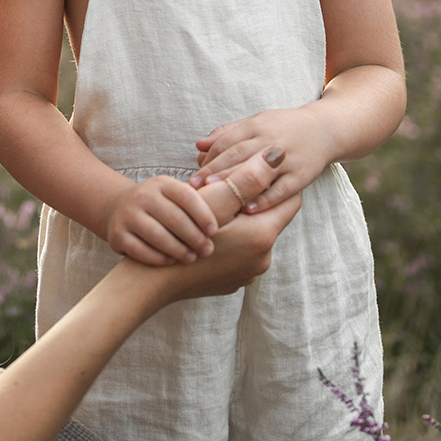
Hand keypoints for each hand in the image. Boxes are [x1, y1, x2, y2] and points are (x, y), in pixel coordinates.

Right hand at [103, 176, 219, 265]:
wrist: (120, 210)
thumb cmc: (162, 208)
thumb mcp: (176, 197)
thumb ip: (200, 202)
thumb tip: (239, 210)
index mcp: (162, 183)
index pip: (187, 196)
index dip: (204, 215)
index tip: (214, 231)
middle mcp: (143, 195)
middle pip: (174, 218)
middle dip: (195, 237)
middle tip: (208, 250)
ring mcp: (128, 215)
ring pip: (158, 236)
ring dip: (179, 250)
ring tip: (192, 258)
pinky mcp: (117, 234)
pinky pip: (140, 250)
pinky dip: (158, 258)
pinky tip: (171, 262)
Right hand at [144, 190, 302, 305]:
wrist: (150, 282)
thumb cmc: (177, 234)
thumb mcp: (213, 199)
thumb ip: (247, 177)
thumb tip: (278, 154)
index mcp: (262, 236)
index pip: (291, 201)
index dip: (273, 186)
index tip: (253, 177)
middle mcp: (261, 260)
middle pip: (267, 220)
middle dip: (250, 206)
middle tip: (224, 194)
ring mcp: (246, 276)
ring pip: (250, 238)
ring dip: (236, 225)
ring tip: (211, 216)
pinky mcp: (230, 285)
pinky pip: (235, 257)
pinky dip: (225, 245)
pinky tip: (203, 237)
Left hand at [190, 106, 332, 214]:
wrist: (324, 130)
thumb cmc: (283, 128)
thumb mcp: (256, 124)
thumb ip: (227, 134)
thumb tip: (199, 145)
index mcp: (256, 126)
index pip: (227, 143)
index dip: (208, 160)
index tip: (192, 178)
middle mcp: (270, 140)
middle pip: (238, 156)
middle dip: (215, 172)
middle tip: (195, 190)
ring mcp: (287, 158)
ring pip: (258, 171)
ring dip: (235, 184)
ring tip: (216, 197)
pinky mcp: (301, 175)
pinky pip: (281, 189)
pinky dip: (265, 199)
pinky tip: (249, 210)